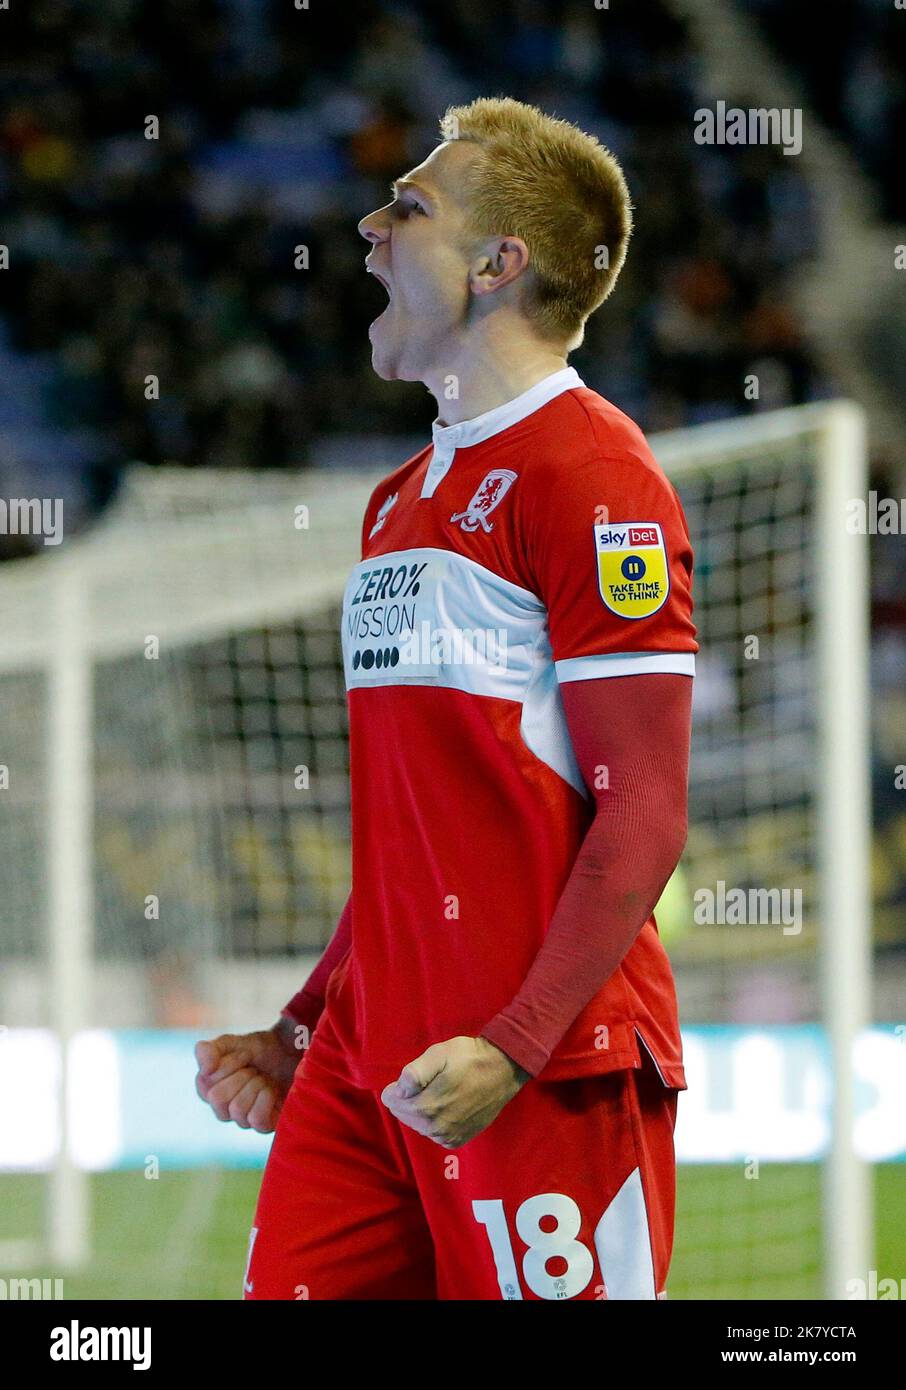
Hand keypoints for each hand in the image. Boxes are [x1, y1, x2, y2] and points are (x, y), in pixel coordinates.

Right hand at [194, 1018, 303, 1132]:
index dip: (228, 1063)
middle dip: (241, 1075)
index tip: (243, 1054)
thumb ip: (208, 1050)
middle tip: (254, 1068)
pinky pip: (257, 1120)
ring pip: (237, 1109)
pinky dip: (266, 1099)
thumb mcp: (230, 1043)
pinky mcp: (264, 1126)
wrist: (291, 1051)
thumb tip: (205, 1069)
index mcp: (209, 1089)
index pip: (205, 1081)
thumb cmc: (258, 1049)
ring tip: (264, 1078)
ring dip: (256, 1085)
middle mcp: (223, 1109)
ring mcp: (243, 1120)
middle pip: (217, 1098)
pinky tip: (272, 1091)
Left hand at [381, 1036, 528, 1148]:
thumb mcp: (438, 1054)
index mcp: (427, 1107)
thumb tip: (397, 1091)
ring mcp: (448, 1137)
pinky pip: (434, 1132)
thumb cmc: (469, 1058)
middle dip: (408, 1098)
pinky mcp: (458, 1140)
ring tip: (438, 1090)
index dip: (397, 1086)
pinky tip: (445, 1104)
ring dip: (421, 1109)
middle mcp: (435, 1128)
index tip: (413, 1075)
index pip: (391, 1102)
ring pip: (418, 1124)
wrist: (503, 1070)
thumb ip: (414, 1073)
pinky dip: (433, 1120)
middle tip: (428, 1080)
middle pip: (403, 1114)